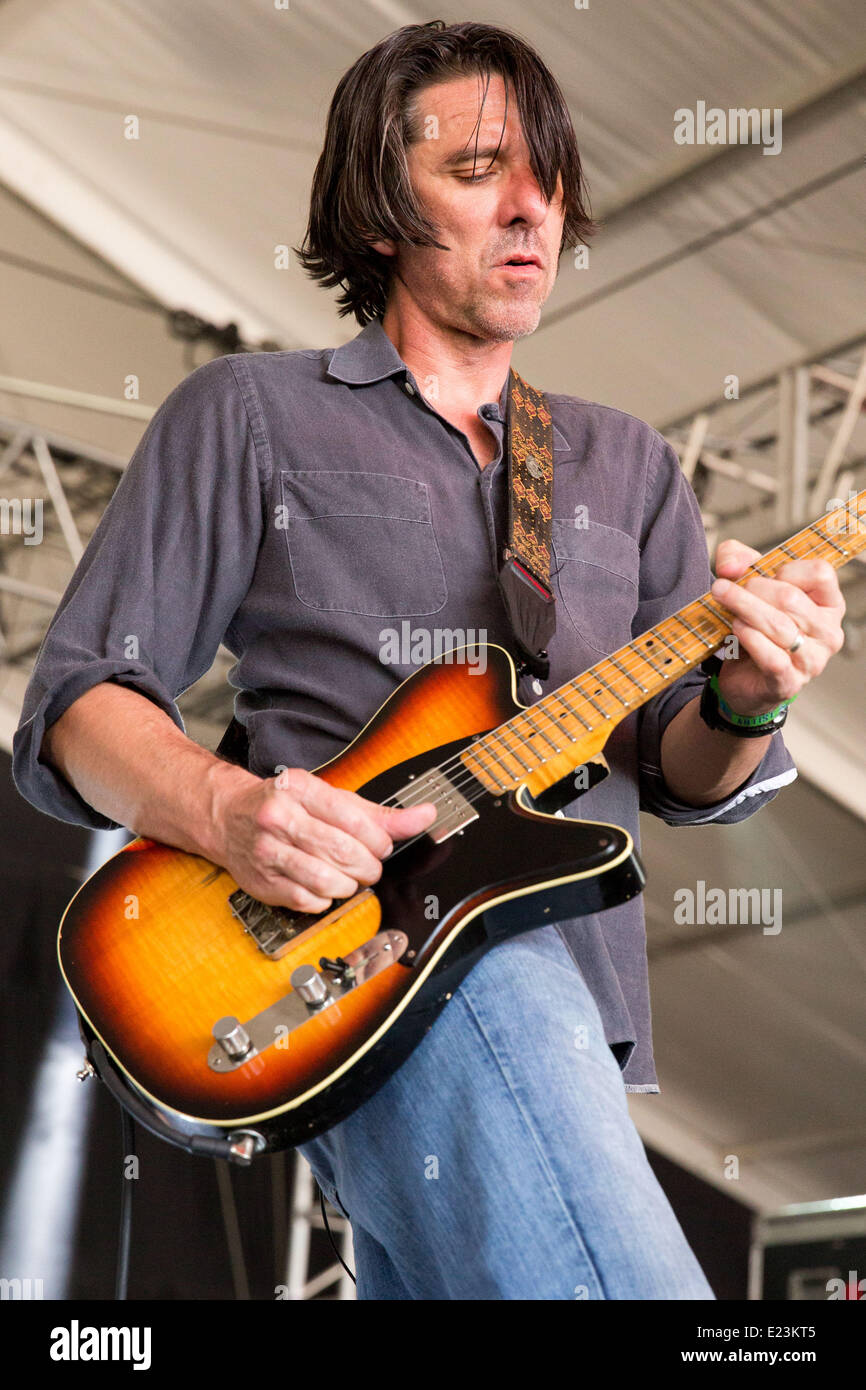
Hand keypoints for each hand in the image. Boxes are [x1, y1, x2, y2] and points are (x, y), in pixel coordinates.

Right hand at [208, 763, 436, 911]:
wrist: (228, 816)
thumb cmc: (287, 805)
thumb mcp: (331, 798)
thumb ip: (379, 813)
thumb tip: (426, 816)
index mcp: (300, 790)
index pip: (354, 821)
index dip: (379, 841)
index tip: (382, 846)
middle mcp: (279, 819)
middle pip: (343, 854)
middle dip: (368, 866)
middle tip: (370, 865)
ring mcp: (267, 852)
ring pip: (327, 882)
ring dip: (349, 885)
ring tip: (348, 876)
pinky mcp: (262, 882)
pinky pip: (309, 902)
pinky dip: (325, 899)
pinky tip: (323, 886)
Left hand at [709, 540, 844, 715]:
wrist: (744, 678)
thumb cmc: (754, 627)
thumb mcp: (746, 583)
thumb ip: (736, 559)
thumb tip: (731, 567)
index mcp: (829, 604)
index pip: (820, 573)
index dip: (785, 569)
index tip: (762, 576)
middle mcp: (828, 632)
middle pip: (790, 598)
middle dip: (752, 589)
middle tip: (725, 590)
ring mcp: (812, 660)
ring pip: (778, 625)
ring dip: (744, 609)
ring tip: (724, 606)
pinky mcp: (790, 682)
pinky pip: (770, 656)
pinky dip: (748, 638)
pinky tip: (735, 630)